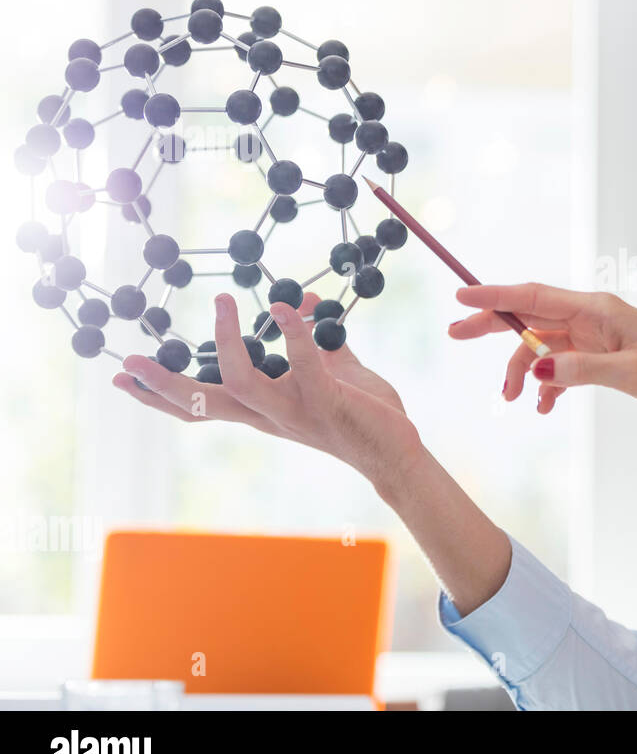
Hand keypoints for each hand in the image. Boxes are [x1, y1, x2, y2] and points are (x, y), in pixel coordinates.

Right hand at [112, 291, 424, 490]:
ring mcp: (296, 412)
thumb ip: (315, 339)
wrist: (397, 453)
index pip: (202, 406)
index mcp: (263, 409)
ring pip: (241, 385)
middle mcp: (270, 415)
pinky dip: (294, 335)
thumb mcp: (334, 369)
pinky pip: (304, 369)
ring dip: (227, 343)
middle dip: (163, 385)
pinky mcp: (327, 404)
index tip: (123, 377)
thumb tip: (303, 300)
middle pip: (204, 404)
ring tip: (221, 301)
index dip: (161, 395)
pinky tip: (288, 307)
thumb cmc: (362, 413)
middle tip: (129, 362)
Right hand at [448, 283, 636, 417]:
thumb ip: (581, 369)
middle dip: (493, 328)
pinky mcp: (600, 359)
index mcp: (596, 309)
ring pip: (542, 348)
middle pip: (530, 316)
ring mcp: (594, 338)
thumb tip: (537, 368)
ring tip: (513, 400)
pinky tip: (545, 407)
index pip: (534, 296)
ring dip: (523, 372)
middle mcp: (591, 317)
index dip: (495, 295)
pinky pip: (560, 367)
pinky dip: (548, 386)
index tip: (461, 294)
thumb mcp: (629, 372)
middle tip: (455, 334)